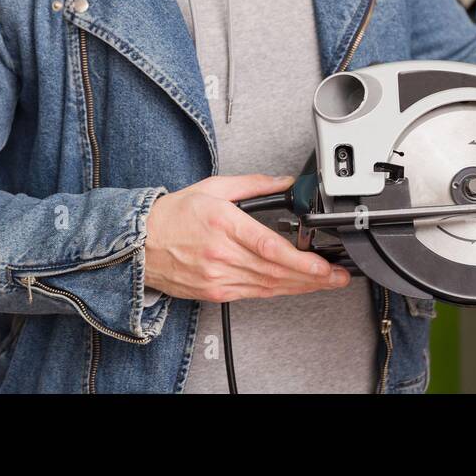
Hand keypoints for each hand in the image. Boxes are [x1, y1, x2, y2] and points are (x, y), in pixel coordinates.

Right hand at [142, 174, 351, 301]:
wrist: (138, 244)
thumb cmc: (173, 215)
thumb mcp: (214, 187)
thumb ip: (254, 184)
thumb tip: (284, 182)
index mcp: (223, 225)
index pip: (269, 247)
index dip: (301, 261)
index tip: (323, 265)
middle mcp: (222, 255)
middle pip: (276, 271)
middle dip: (312, 277)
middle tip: (337, 276)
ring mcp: (218, 278)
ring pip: (269, 287)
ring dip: (300, 287)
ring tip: (325, 283)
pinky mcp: (215, 292)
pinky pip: (254, 294)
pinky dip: (278, 291)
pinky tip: (295, 287)